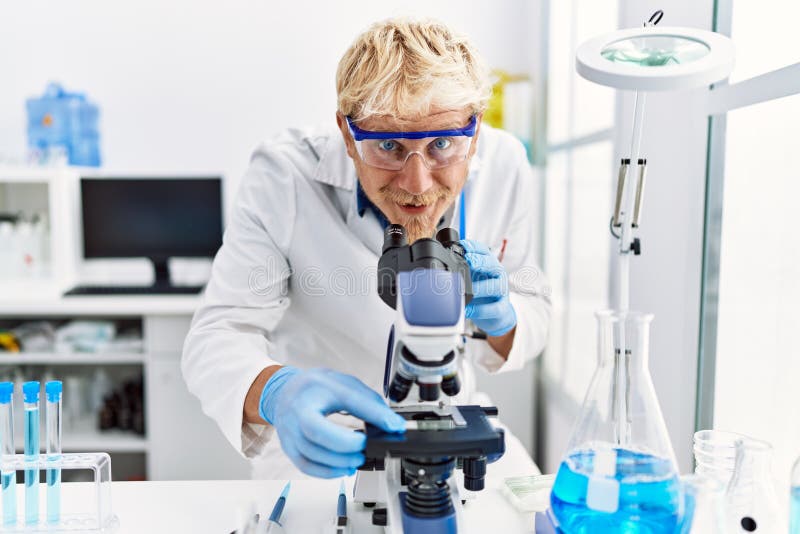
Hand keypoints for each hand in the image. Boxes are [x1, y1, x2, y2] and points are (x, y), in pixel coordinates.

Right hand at [259, 367, 405, 477]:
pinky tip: (343, 468)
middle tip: (365, 447)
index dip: (372, 413)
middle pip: (316, 430)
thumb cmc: (316, 388)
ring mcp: (290, 430)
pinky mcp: (289, 447)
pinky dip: (327, 472)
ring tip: (358, 459)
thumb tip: (392, 423)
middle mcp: (299, 408)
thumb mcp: (344, 384)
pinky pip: (306, 466)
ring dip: (339, 462)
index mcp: (316, 386)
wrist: (286, 392)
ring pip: (311, 453)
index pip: (347, 399)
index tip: (394, 425)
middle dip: (345, 444)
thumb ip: (368, 402)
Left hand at [460, 239, 516, 336]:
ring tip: (464, 292)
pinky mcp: (502, 307)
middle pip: (491, 264)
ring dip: (478, 289)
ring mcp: (501, 289)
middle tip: (468, 263)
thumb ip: (459, 269)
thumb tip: (437, 267)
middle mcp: (496, 273)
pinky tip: (468, 310)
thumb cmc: (481, 289)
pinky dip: (479, 310)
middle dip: (479, 262)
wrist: (497, 312)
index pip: (482, 249)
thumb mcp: (471, 276)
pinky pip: (494, 308)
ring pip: (494, 287)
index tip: (461, 248)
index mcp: (488, 262)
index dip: (472, 247)